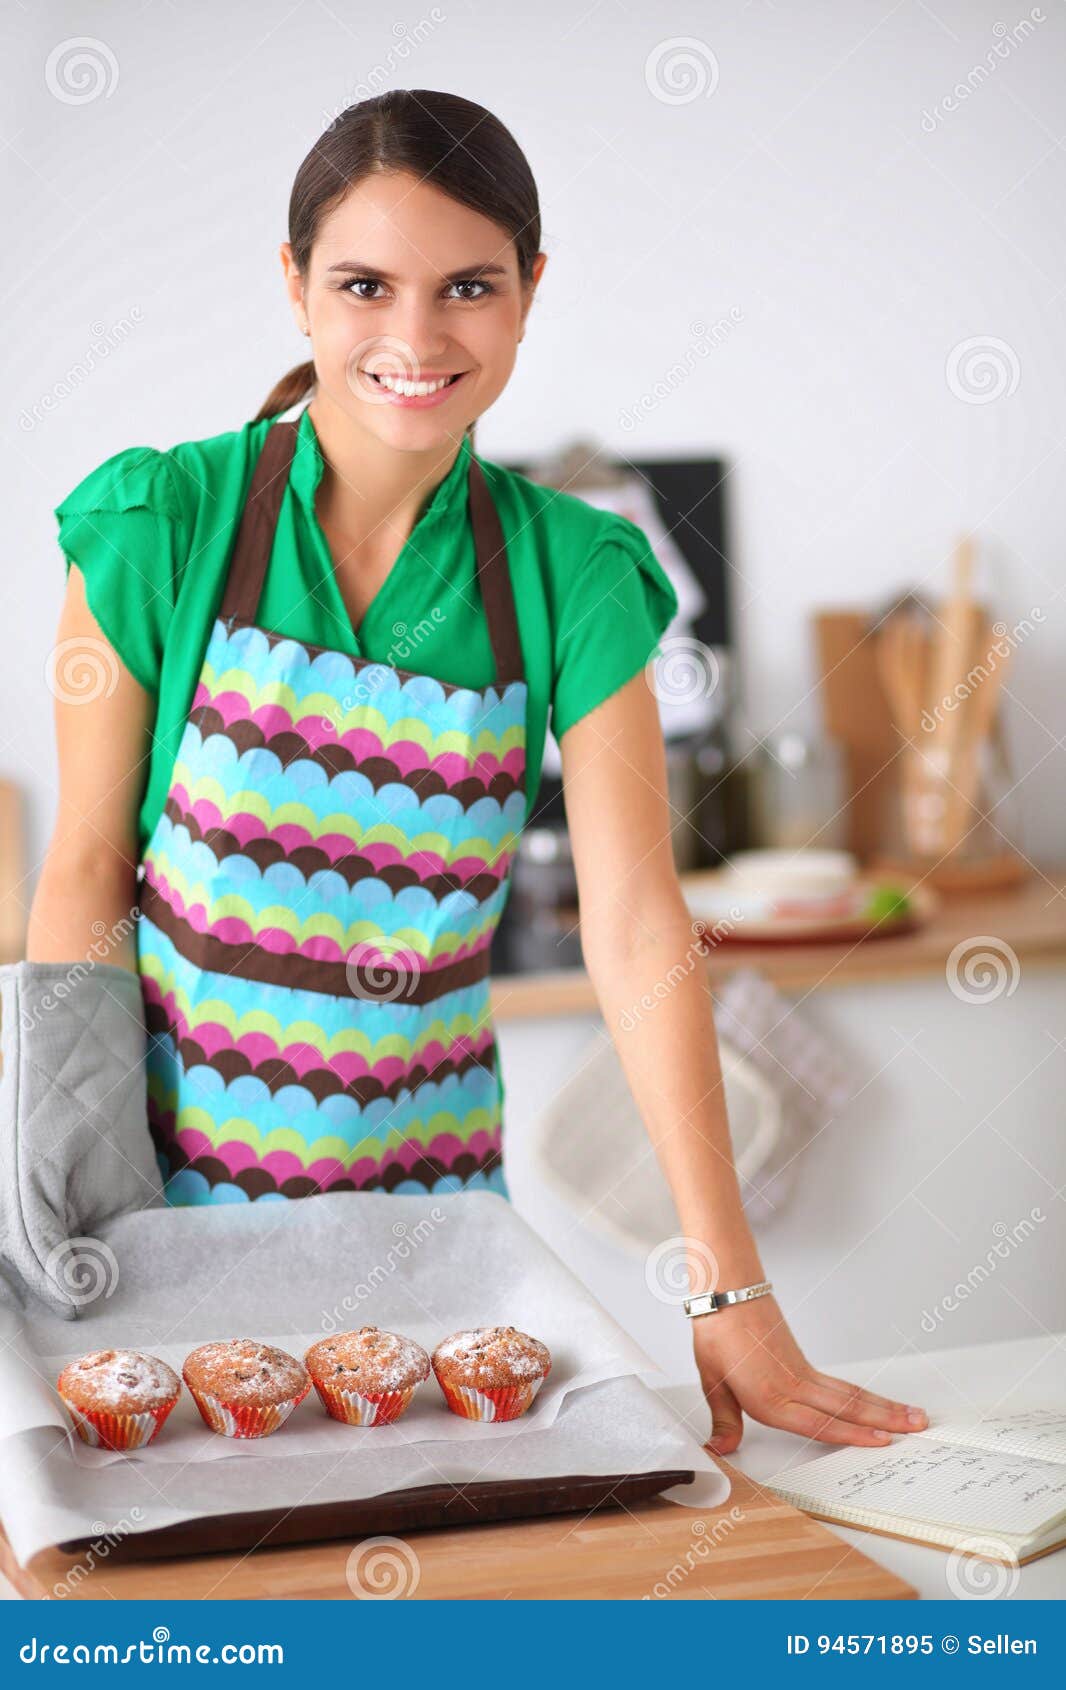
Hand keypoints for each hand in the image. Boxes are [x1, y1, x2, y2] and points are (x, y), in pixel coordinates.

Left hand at [691, 1293, 927, 1453]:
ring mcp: (802, 1373)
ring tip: (915, 1416)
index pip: (817, 1422)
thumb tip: (719, 1449)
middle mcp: (792, 1386)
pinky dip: (866, 1396)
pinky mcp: (804, 1363)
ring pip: (851, 1394)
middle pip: (847, 1406)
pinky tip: (879, 1404)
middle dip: (886, 1420)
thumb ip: (723, 1420)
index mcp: (768, 1396)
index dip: (851, 1434)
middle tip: (919, 1427)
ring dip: (885, 1407)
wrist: (726, 1294)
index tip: (882, 1441)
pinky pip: (840, 1385)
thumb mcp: (712, 1381)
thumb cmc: (718, 1333)